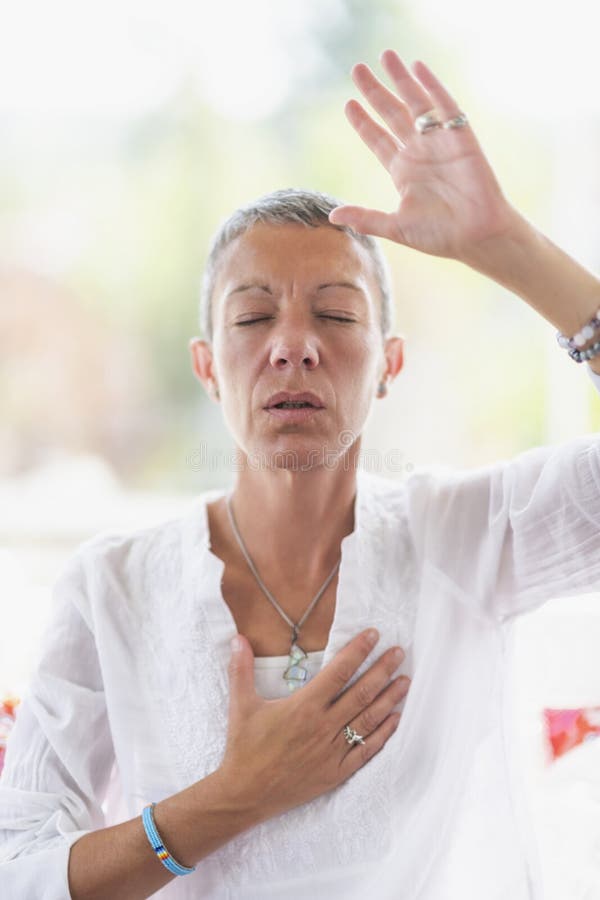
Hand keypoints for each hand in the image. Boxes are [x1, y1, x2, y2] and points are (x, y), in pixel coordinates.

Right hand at [217, 629, 409, 821]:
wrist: (244, 794)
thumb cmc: (243, 748)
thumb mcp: (241, 705)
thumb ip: (241, 669)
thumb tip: (238, 638)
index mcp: (304, 707)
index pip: (338, 672)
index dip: (358, 651)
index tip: (373, 635)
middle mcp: (323, 726)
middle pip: (361, 693)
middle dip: (382, 670)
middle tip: (398, 652)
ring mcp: (333, 751)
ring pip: (368, 720)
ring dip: (389, 698)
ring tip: (405, 680)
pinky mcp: (337, 772)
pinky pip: (366, 750)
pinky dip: (384, 734)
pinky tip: (396, 719)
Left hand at [329, 50, 517, 261]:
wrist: (476, 236)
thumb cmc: (439, 236)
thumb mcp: (395, 227)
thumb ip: (365, 218)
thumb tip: (332, 215)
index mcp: (402, 171)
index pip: (377, 139)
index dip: (363, 122)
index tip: (348, 104)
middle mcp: (418, 152)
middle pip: (391, 114)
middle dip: (374, 92)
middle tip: (357, 69)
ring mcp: (439, 143)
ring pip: (416, 104)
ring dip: (401, 80)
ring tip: (386, 56)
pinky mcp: (460, 138)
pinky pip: (445, 107)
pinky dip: (432, 87)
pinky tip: (418, 68)